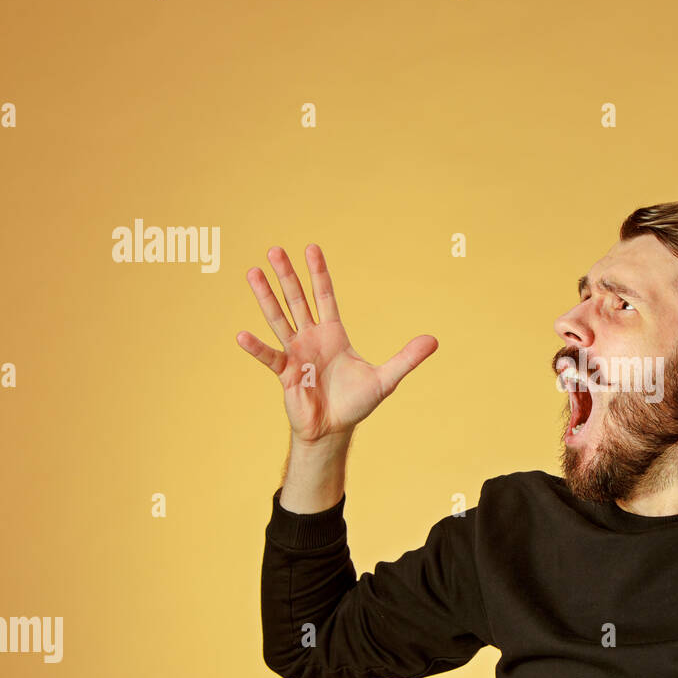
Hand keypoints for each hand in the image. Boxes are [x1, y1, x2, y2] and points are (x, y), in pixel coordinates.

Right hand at [235, 244, 437, 443]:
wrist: (334, 428)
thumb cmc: (356, 402)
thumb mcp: (386, 379)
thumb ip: (407, 359)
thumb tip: (434, 341)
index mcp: (333, 334)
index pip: (325, 296)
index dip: (319, 273)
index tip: (311, 248)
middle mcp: (311, 338)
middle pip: (297, 300)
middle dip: (287, 276)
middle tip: (275, 250)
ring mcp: (296, 353)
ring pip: (279, 319)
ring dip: (266, 297)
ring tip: (252, 273)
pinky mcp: (285, 373)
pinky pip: (269, 357)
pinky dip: (257, 348)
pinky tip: (242, 335)